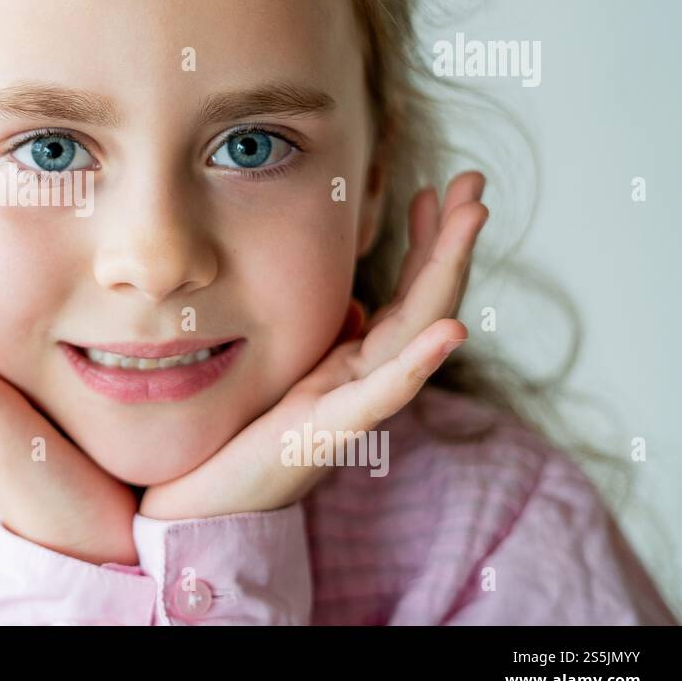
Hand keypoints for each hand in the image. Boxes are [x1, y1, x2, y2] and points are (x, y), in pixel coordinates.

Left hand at [139, 170, 489, 520]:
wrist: (207, 496)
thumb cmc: (246, 433)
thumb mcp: (291, 368)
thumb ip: (331, 340)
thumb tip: (361, 304)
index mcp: (354, 362)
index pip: (407, 294)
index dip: (426, 242)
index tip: (435, 190)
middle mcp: (363, 378)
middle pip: (424, 302)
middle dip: (451, 241)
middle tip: (474, 184)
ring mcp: (352, 404)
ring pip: (415, 333)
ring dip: (446, 274)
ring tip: (470, 220)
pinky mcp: (328, 432)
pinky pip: (380, 396)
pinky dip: (418, 364)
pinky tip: (452, 333)